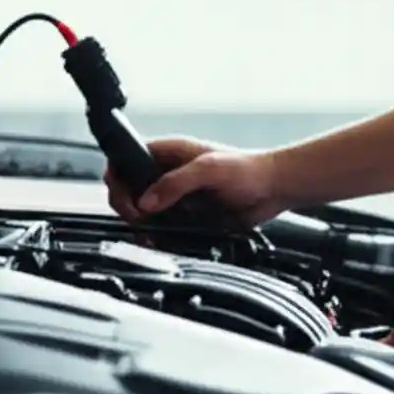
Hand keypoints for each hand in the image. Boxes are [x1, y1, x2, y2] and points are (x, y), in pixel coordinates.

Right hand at [103, 137, 284, 227]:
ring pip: (143, 210)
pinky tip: (161, 240)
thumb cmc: (248, 169)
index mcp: (168, 152)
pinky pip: (163, 226)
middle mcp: (168, 172)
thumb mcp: (209, 170)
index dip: (118, 178)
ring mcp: (177, 194)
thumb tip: (146, 201)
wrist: (274, 189)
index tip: (129, 199)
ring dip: (141, 224)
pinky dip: (157, 235)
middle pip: (128, 188)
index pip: (125, 159)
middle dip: (127, 206)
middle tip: (140, 220)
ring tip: (150, 234)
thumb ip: (176, 183)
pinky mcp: (187, 214)